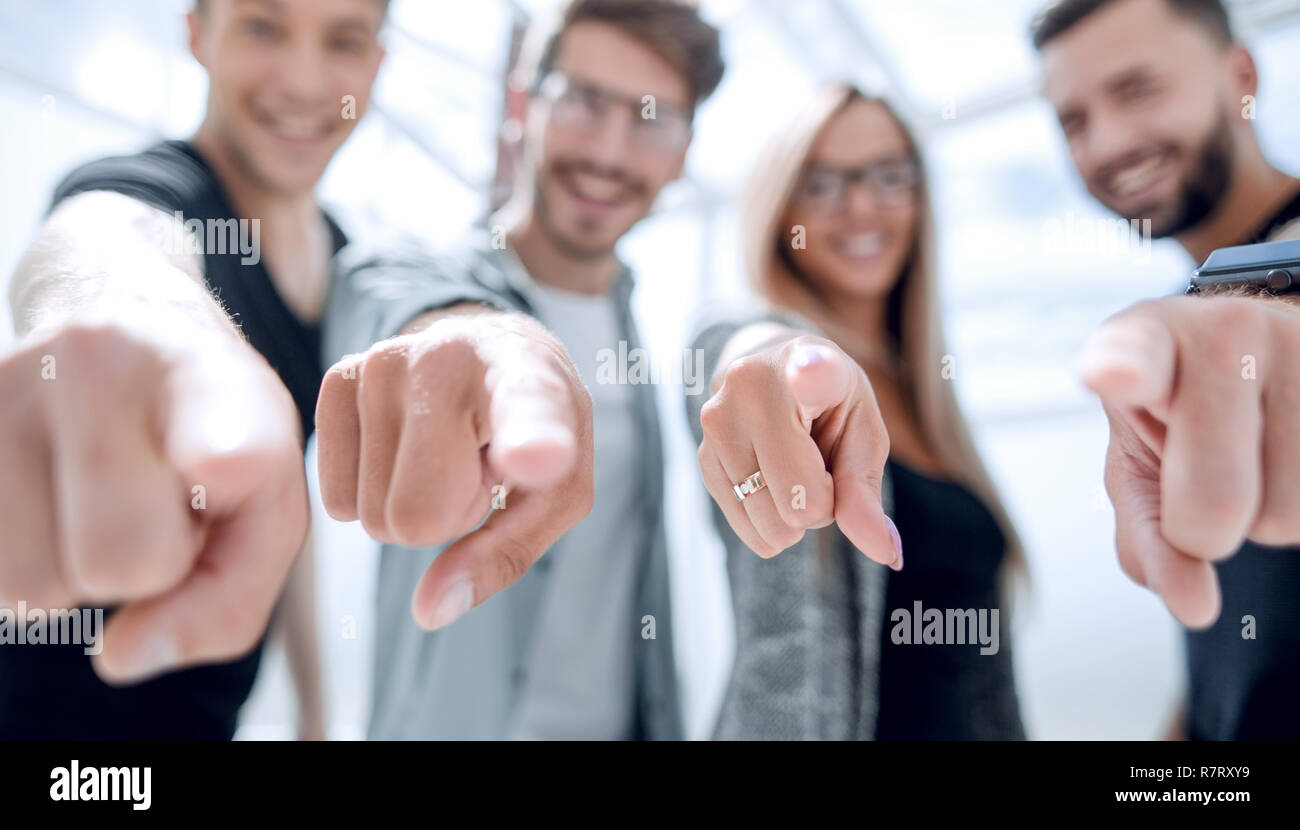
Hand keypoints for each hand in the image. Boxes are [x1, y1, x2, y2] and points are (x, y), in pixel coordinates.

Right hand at [0, 317, 308, 683]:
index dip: (217, 457)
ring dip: (76, 566)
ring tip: (106, 494)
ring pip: (36, 585)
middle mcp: (106, 365)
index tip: (213, 463)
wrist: (119, 310)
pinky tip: (59, 493)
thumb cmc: (212, 428)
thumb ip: (230, 595)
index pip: (215, 434)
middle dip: (147, 568)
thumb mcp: (267, 498)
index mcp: (213, 380)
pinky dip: (30, 557)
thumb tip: (123, 658)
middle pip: (118, 562)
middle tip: (160, 508)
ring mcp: (11, 385)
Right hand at [315, 311, 593, 629]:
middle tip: (472, 468)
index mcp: (532, 383)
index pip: (529, 413)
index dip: (531, 442)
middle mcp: (451, 358)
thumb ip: (506, 554)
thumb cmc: (533, 433)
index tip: (542, 459)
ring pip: (371, 515)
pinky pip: (334, 500)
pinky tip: (406, 445)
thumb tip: (430, 610)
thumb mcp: (555, 496)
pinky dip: (369, 490)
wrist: (492, 351)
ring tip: (443, 449)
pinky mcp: (340, 376)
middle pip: (416, 518)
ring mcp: (385, 361)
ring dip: (408, 499)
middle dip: (444, 516)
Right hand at [696, 335, 899, 564]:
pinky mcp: (702, 456)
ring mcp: (717, 421)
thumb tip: (885, 553)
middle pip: (799, 503)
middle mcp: (750, 385)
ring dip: (792, 515)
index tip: (809, 368)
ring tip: (790, 467)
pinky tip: (769, 478)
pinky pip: (749, 530)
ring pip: (771, 524)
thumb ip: (866, 490)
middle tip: (817, 464)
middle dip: (820, 505)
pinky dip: (769, 523)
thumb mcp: (862, 433)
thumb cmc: (828, 405)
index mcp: (808, 363)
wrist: (768, 372)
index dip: (810, 374)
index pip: (809, 373)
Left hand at [1080, 294, 1299, 626]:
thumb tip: (1195, 606)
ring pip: (1287, 516)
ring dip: (1270, 512)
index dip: (1122, 368)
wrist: (1257, 353)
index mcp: (1147, 343)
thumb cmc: (1179, 413)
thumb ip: (1149, 539)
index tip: (1110, 371)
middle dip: (1204, 527)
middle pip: (1215, 500)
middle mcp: (1227, 332)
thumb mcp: (1140, 467)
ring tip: (1257, 455)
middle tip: (1201, 481)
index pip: (1134, 356)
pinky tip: (1290, 458)